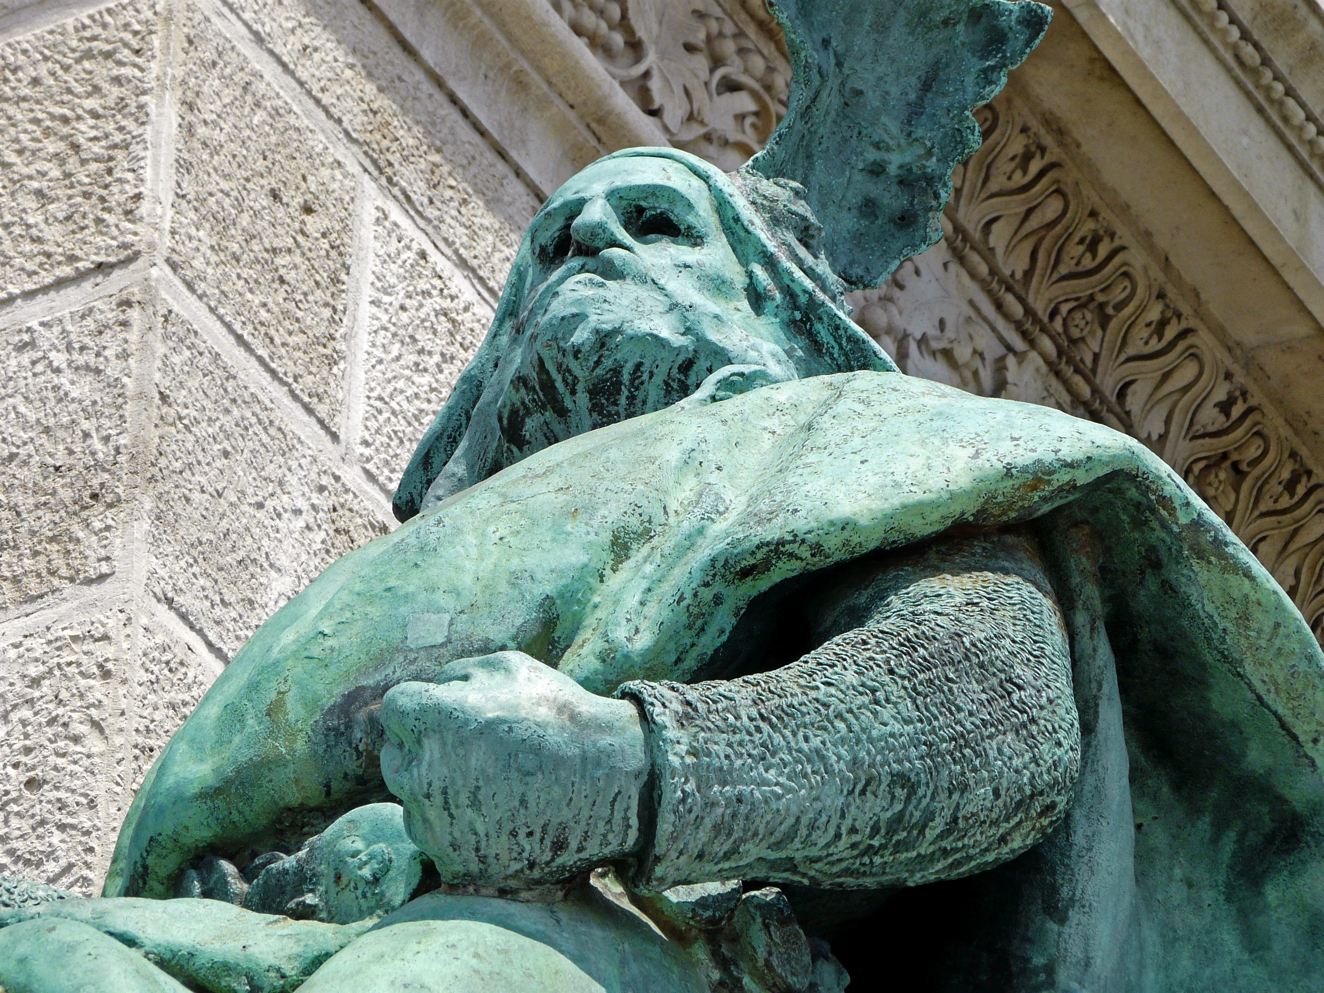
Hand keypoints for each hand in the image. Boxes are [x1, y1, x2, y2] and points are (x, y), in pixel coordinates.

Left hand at [379, 651, 649, 885]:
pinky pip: (435, 838)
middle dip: (424, 749)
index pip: (396, 708)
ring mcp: (435, 822)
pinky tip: (495, 815)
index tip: (449, 715)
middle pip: (396, 757)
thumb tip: (428, 689)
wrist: (609, 782)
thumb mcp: (510, 668)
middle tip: (472, 751)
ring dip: (435, 789)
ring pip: (412, 800)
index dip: (423, 708)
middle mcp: (424, 772)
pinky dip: (455, 828)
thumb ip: (457, 674)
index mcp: (435, 719)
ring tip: (490, 784)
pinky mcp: (450, 860)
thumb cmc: (559, 716)